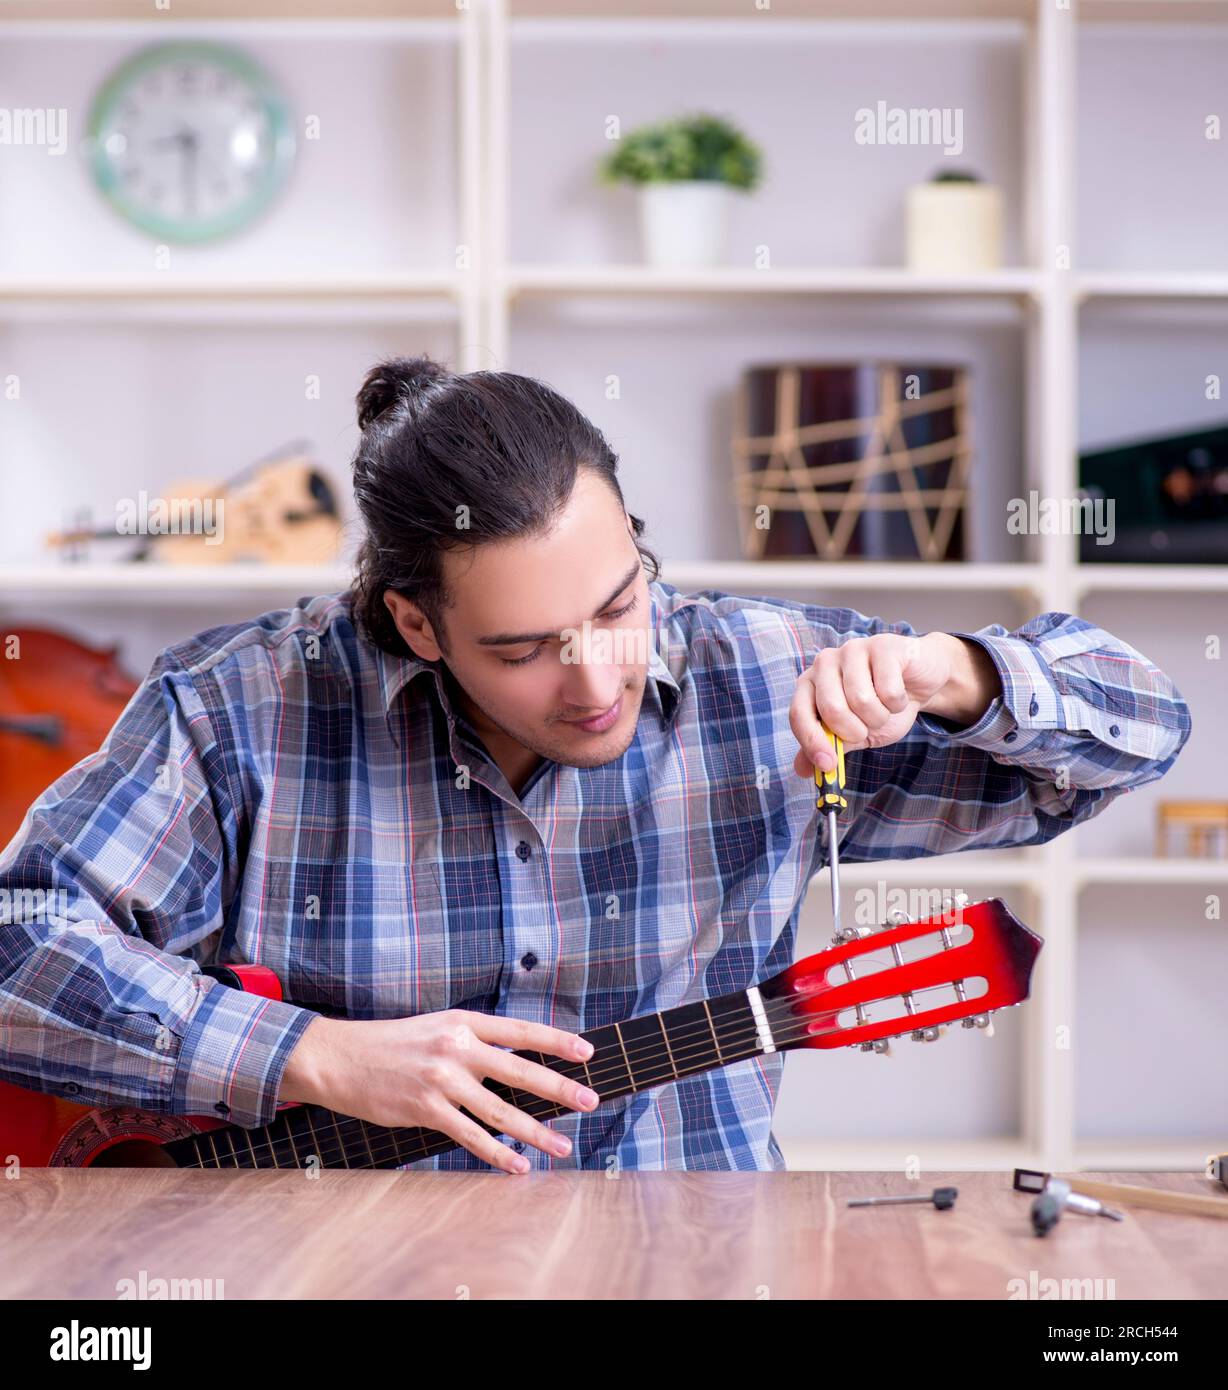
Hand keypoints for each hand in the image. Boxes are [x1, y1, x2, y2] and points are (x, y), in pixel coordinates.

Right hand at [280, 1009, 599, 1174]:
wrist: (340, 1057)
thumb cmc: (391, 1044)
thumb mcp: (436, 1027)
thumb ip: (473, 1042)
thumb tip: (514, 1063)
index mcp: (463, 1021)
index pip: (521, 1030)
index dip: (557, 1041)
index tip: (587, 1052)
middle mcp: (457, 1047)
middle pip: (521, 1070)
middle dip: (560, 1088)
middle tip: (590, 1100)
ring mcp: (442, 1079)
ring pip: (501, 1111)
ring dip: (536, 1132)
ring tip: (563, 1144)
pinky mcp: (426, 1109)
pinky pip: (471, 1136)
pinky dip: (498, 1154)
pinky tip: (518, 1166)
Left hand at [790, 630, 990, 776]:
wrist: (920, 683)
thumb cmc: (882, 705)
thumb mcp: (853, 732)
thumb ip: (828, 745)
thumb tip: (803, 771)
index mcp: (810, 683)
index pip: (799, 713)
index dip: (811, 742)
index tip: (829, 764)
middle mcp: (825, 662)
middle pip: (831, 709)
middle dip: (855, 730)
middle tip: (867, 727)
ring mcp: (853, 649)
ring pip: (862, 701)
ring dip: (880, 717)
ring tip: (885, 707)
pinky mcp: (882, 646)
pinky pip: (889, 690)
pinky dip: (898, 703)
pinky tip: (900, 694)